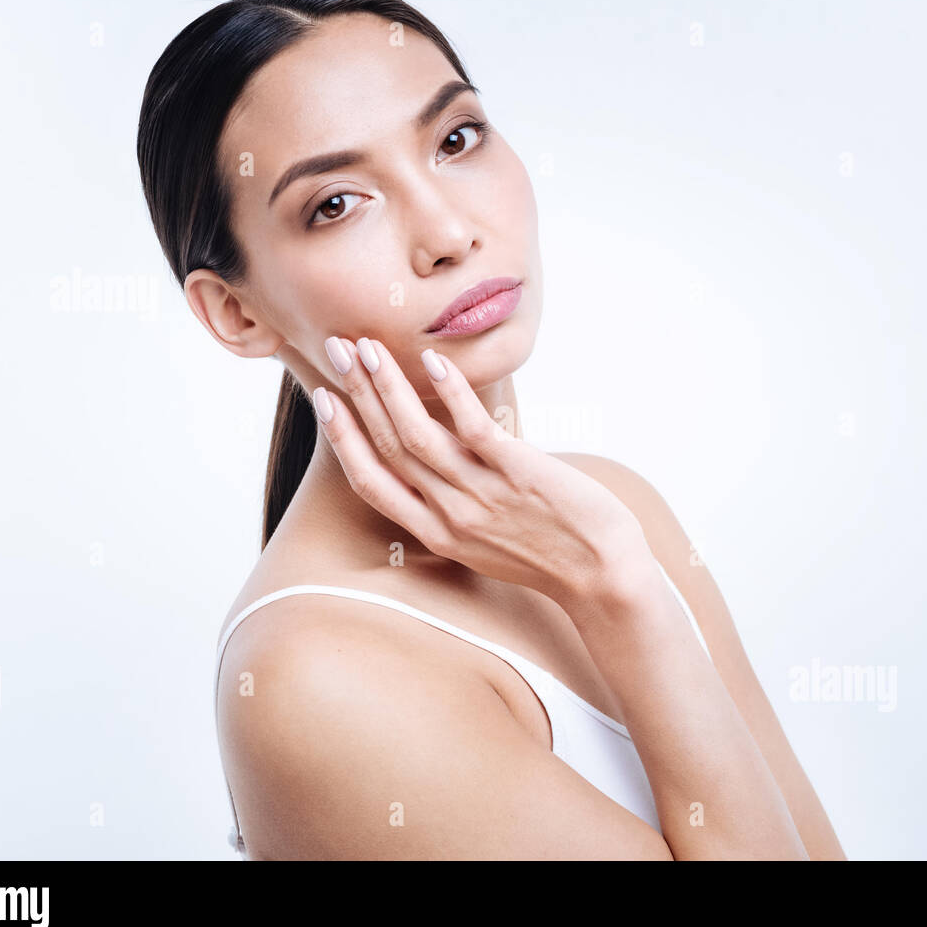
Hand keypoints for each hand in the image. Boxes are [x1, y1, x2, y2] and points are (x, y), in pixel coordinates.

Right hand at [311, 336, 647, 603]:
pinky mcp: (519, 474)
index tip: (323, 399)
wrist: (603, 578)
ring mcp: (482, 495)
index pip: (371, 481)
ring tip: (369, 348)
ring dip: (389, 388)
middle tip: (337, 349)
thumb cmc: (550, 554)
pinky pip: (475, 430)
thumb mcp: (484, 542)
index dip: (342, 439)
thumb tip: (439, 464)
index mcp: (437, 533)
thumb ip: (454, 506)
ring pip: (419, 437)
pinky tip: (433, 363)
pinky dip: (451, 395)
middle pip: (388, 448)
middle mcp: (450, 515)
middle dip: (356, 395)